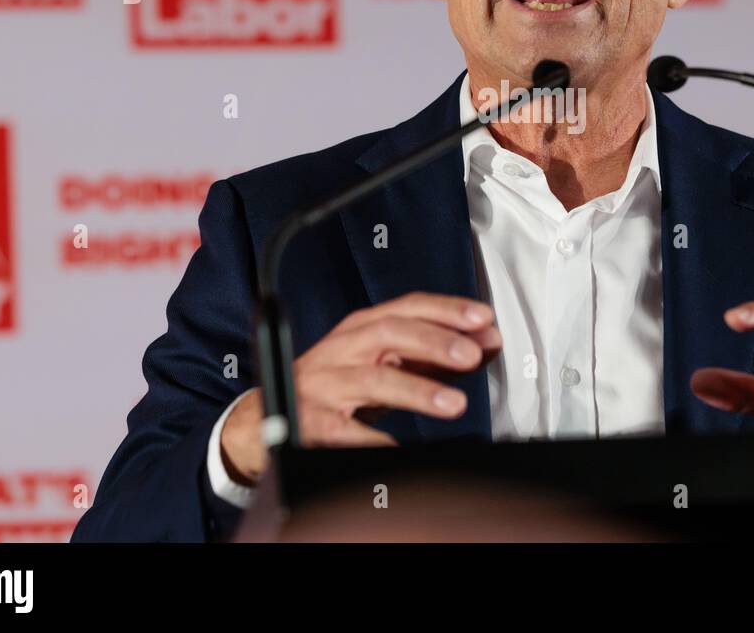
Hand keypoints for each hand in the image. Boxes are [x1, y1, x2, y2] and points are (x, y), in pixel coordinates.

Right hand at [221, 292, 501, 482]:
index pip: (408, 308)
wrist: (264, 419)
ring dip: (416, 389)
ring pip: (372, 379)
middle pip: (389, 333)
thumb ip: (435, 352)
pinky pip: (343, 429)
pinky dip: (371, 438)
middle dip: (433, 341)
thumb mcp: (384, 362)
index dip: (446, 310)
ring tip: (454, 404)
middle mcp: (344, 348)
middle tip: (470, 354)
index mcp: (363, 328)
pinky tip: (397, 446)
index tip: (482, 318)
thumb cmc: (337, 384)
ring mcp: (325, 383)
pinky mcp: (310, 419)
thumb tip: (489, 339)